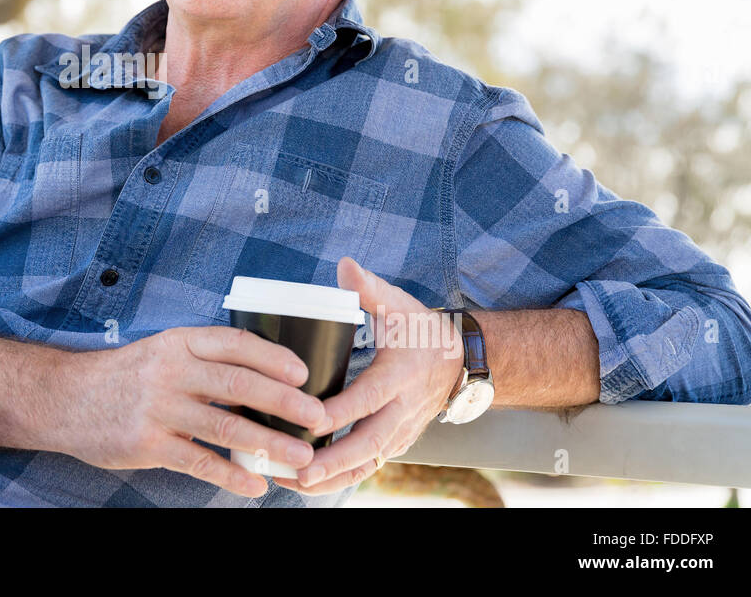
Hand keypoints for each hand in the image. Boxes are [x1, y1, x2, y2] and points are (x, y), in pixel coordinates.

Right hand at [58, 325, 328, 497]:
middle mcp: (170, 371)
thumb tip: (263, 377)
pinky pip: (199, 461)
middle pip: (238, 383)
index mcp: (179, 343)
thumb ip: (204, 360)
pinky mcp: (148, 443)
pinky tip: (255, 486)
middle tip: (319, 417)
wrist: (64, 397)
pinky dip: (232, 475)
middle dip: (284, 402)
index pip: (235, 344)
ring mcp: (159, 408)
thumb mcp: (162, 352)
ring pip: (225, 425)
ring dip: (269, 443)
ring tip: (301, 457)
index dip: (273, 357)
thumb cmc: (125, 375)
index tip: (304, 373)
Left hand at [272, 256, 464, 496]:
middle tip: (299, 470)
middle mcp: (402, 409)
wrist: (459, 359)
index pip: (368, 397)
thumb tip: (344, 266)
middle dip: (334, 460)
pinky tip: (306, 485)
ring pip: (368, 462)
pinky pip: (368, 465)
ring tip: (292, 483)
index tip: (309, 419)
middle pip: (369, 442)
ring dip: (333, 478)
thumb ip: (369, 288)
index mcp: (400, 374)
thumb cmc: (420, 329)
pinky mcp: (395, 443)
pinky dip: (340, 479)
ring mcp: (401, 431)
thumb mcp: (398, 303)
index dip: (340, 411)